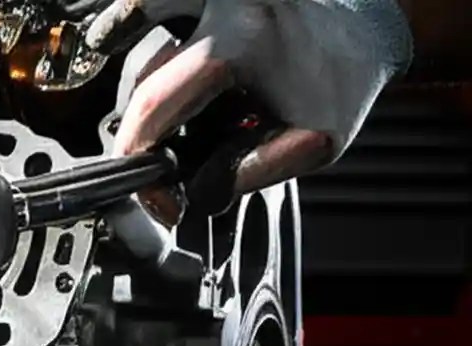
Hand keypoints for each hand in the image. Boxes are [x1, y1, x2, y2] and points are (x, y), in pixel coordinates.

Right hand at [64, 0, 411, 195]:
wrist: (366, 25)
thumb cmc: (343, 77)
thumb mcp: (315, 140)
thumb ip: (254, 171)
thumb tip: (197, 193)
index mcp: (243, 37)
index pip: (158, 100)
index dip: (141, 153)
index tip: (153, 193)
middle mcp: (219, 2)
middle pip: (142, 78)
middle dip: (140, 132)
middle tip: (157, 171)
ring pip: (142, 50)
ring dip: (142, 95)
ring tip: (165, 129)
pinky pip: (146, 9)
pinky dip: (126, 28)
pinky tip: (112, 44)